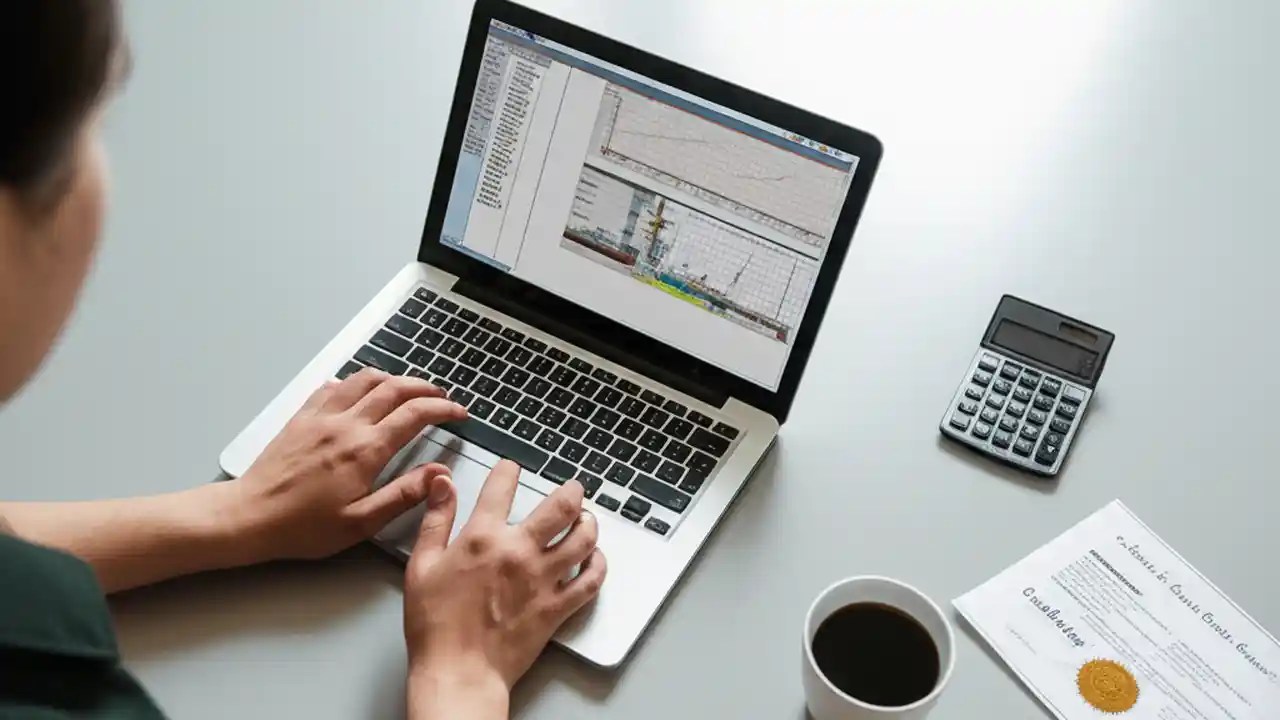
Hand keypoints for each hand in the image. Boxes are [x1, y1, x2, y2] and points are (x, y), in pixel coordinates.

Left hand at [229, 368, 466, 562]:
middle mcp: (346, 425)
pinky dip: (355, 383)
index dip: (443, 409)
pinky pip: (333, 387)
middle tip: (442, 396)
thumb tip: (439, 474)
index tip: (459, 413)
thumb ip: (404, 495)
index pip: (415, 414)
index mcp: (365, 450)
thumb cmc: (302, 527)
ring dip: (393, 378)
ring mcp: (321, 417)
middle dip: (425, 387)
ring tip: (408, 389)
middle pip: (395, 388)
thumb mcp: (362, 522)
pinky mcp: (301, 418)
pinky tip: (359, 393)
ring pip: (365, 379)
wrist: (248, 517)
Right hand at [403, 461, 606, 717]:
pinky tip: (595, 559)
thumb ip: (435, 519)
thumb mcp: (421, 565)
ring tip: (587, 519)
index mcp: (483, 538)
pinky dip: (598, 565)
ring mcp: (543, 579)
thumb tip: (440, 483)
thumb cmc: (435, 625)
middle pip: (561, 507)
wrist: (458, 670)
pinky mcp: (557, 607)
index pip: (502, 486)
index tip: (511, 468)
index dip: (509, 470)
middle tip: (574, 488)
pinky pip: (591, 580)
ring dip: (589, 524)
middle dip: (572, 491)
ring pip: (583, 539)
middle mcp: (519, 552)